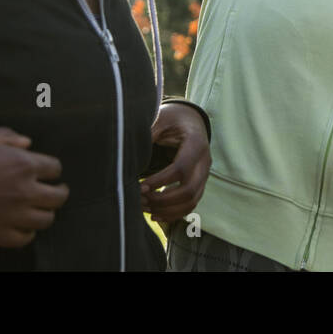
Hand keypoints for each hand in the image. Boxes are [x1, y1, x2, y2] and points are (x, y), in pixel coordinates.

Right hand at [0, 126, 68, 247]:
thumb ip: (9, 136)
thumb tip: (28, 143)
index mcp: (23, 164)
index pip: (54, 168)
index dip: (52, 168)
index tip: (48, 171)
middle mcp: (23, 191)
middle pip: (58, 197)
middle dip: (59, 191)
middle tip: (55, 190)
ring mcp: (11, 216)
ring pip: (46, 220)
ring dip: (45, 212)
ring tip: (39, 208)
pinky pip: (24, 238)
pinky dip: (27, 232)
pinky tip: (21, 224)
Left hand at [139, 103, 211, 224]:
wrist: (190, 121)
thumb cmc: (173, 119)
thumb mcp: (161, 118)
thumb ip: (149, 132)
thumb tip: (128, 150)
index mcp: (196, 143)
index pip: (181, 168)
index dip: (160, 181)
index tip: (139, 186)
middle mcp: (204, 162)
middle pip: (189, 190)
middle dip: (163, 200)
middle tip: (140, 200)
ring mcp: (204, 175)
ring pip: (191, 202)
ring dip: (167, 210)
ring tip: (145, 208)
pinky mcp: (199, 184)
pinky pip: (190, 205)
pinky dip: (174, 214)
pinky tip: (155, 214)